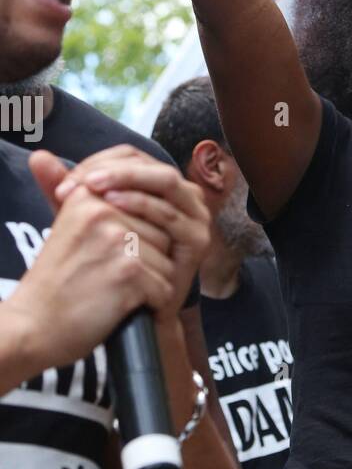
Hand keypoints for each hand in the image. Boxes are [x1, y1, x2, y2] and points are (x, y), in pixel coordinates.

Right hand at [4, 151, 177, 372]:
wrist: (34, 326)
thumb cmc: (58, 281)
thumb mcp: (68, 228)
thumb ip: (86, 197)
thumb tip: (55, 158)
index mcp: (88, 196)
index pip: (148, 210)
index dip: (138, 243)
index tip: (108, 259)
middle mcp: (102, 211)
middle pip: (162, 234)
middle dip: (146, 263)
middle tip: (107, 278)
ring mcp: (117, 240)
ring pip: (167, 262)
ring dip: (148, 284)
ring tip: (112, 291)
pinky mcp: (129, 271)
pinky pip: (164, 287)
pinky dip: (149, 304)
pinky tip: (119, 307)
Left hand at [48, 145, 210, 321]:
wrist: (129, 311)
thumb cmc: (106, 264)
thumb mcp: (84, 220)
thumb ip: (64, 189)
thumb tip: (37, 157)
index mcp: (158, 184)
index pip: (131, 157)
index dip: (100, 162)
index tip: (66, 181)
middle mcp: (183, 195)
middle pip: (151, 165)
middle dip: (115, 170)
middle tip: (83, 181)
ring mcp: (195, 216)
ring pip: (165, 182)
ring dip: (128, 182)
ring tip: (94, 190)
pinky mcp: (197, 240)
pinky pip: (170, 213)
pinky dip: (142, 205)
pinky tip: (114, 208)